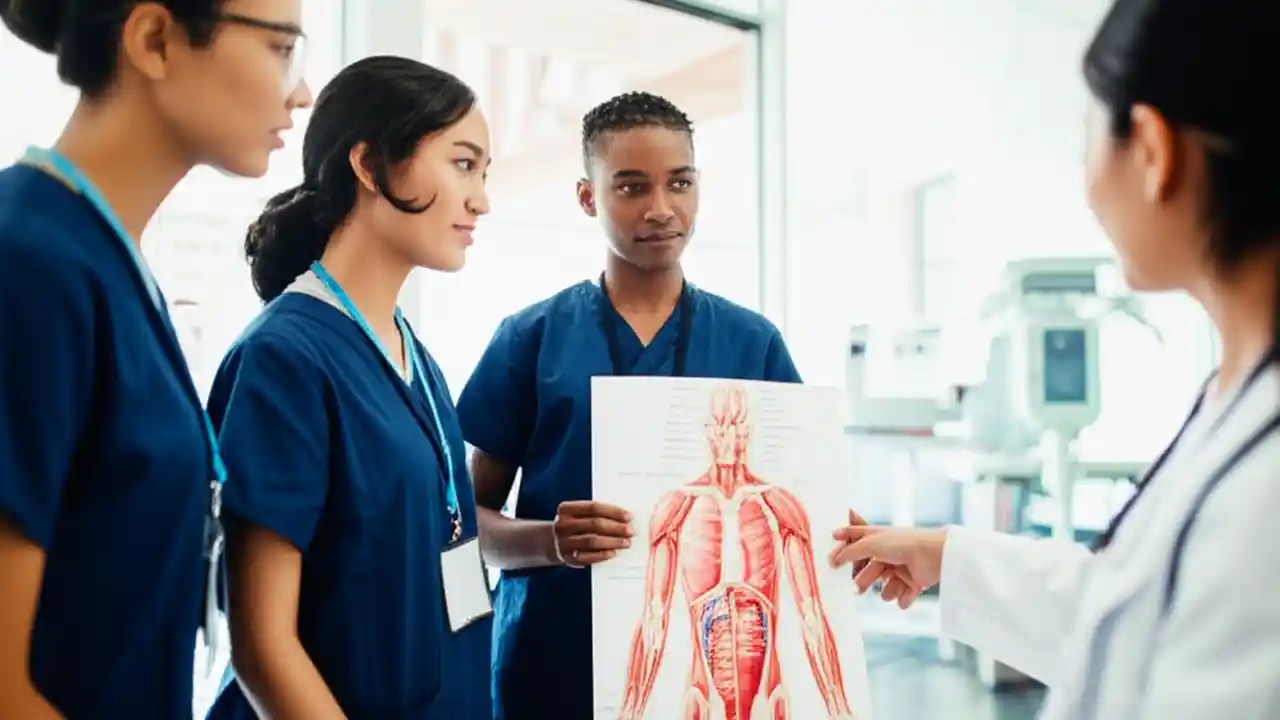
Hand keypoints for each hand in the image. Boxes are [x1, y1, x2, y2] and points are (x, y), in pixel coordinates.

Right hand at [552, 501, 633, 567]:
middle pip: (594, 524)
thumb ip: (597, 514)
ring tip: (626, 542)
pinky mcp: (568, 558)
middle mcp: (563, 525)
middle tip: (631, 531)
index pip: (593, 507)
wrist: (554, 543)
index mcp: (566, 509)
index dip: (613, 511)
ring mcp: (564, 542)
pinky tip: (613, 553)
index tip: (629, 516)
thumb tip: (624, 518)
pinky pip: (587, 557)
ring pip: (592, 541)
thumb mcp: (579, 515)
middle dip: (615, 528)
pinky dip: (602, 555)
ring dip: (612, 542)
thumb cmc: (576, 525)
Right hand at [828, 521, 946, 608]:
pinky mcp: (913, 583)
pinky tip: (906, 592)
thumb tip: (833, 561)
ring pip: (884, 588)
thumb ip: (850, 552)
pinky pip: (902, 597)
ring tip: (892, 588)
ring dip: (887, 590)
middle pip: (869, 570)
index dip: (844, 542)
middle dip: (864, 579)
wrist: (933, 555)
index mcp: (878, 537)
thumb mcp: (870, 543)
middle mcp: (888, 553)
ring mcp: (901, 569)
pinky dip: (903, 598)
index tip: (831, 558)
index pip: (856, 537)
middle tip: (857, 588)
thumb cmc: (901, 543)